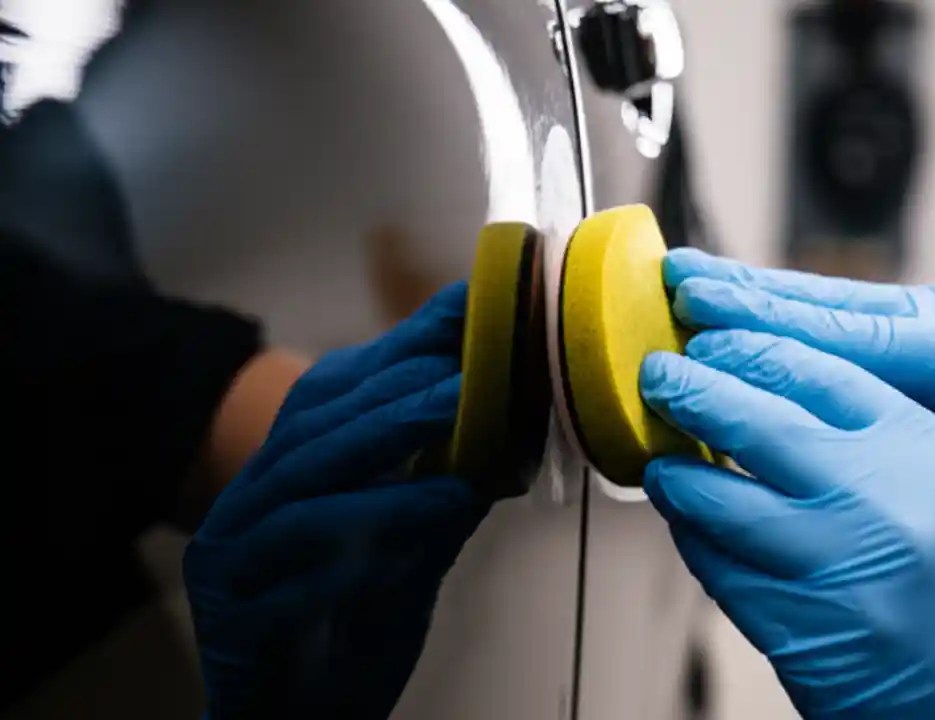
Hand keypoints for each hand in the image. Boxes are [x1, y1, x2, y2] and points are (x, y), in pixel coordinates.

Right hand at [183, 282, 488, 719]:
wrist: (297, 717)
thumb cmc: (350, 625)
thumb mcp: (412, 549)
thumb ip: (442, 489)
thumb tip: (505, 432)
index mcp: (285, 472)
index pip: (333, 394)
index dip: (394, 355)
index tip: (458, 320)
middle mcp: (248, 505)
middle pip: (313, 435)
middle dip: (391, 405)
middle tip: (463, 385)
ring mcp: (231, 563)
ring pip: (299, 502)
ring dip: (382, 484)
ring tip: (455, 478)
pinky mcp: (234, 624)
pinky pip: (290, 588)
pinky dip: (353, 568)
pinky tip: (410, 559)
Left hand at [640, 331, 934, 718]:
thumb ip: (878, 440)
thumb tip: (769, 395)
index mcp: (929, 452)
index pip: (820, 374)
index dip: (752, 350)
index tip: (711, 340)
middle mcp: (883, 501)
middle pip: (759, 423)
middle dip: (694, 392)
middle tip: (659, 376)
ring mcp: (837, 567)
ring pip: (721, 501)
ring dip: (678, 478)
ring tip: (664, 467)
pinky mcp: (797, 629)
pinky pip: (719, 571)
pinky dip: (696, 544)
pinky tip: (691, 530)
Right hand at [662, 249, 934, 569]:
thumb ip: (918, 464)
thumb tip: (819, 454)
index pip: (851, 340)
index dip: (769, 331)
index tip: (700, 322)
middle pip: (827, 304)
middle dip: (743, 296)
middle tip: (671, 284)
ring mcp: (931, 313)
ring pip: (824, 299)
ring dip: (750, 291)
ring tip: (683, 277)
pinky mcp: (914, 324)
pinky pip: (836, 313)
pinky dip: (778, 308)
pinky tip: (731, 299)